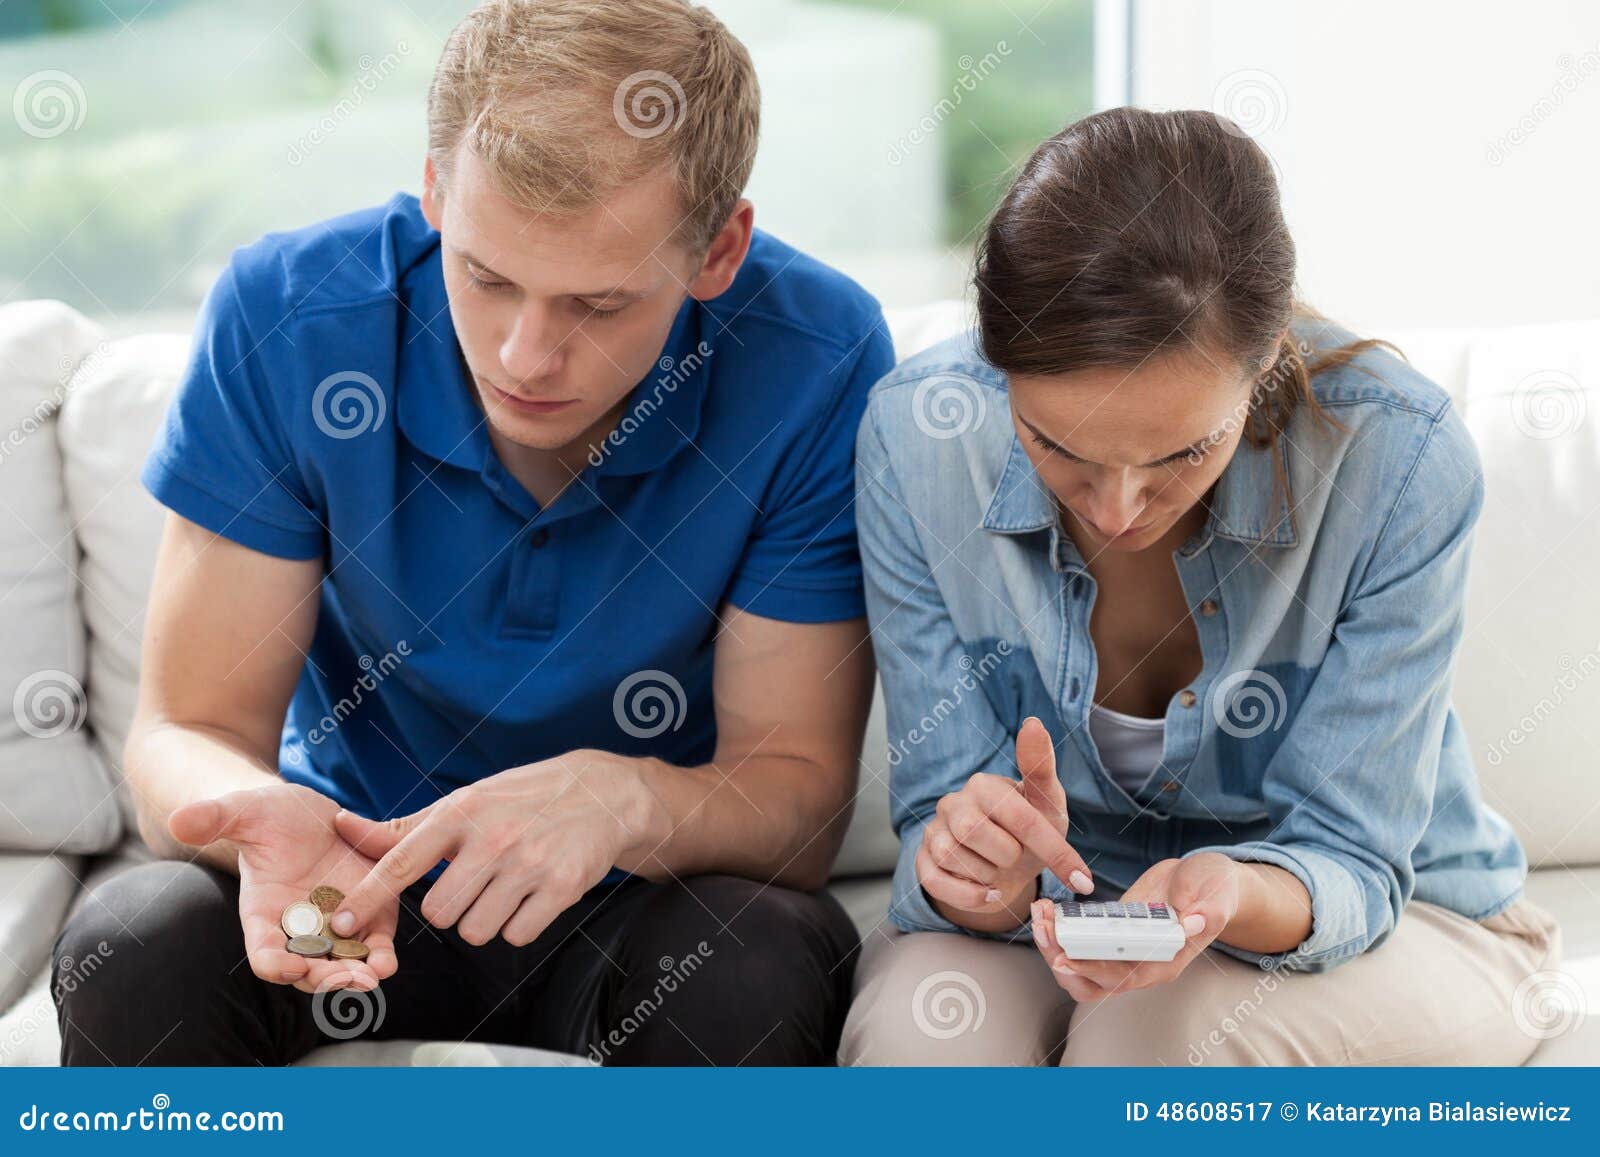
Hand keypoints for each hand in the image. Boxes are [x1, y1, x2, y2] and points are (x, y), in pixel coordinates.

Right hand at [168, 783, 396, 993]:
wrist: (307, 814)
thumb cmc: (266, 815)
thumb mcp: (242, 811)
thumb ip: (213, 818)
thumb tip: (178, 819)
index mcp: (262, 914)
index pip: (264, 953)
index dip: (275, 964)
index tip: (292, 965)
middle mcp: (297, 929)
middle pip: (307, 968)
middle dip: (324, 977)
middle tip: (344, 979)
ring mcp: (333, 925)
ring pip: (342, 963)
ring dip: (356, 974)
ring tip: (373, 976)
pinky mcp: (367, 912)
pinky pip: (373, 941)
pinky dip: (380, 954)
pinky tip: (387, 961)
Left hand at [329, 751, 649, 946]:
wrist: (601, 794)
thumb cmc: (520, 799)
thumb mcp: (463, 802)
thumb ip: (402, 827)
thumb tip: (342, 825)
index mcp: (461, 812)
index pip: (401, 861)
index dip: (366, 897)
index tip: (339, 925)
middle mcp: (493, 838)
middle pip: (438, 913)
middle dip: (449, 908)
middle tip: (471, 884)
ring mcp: (529, 864)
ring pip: (476, 931)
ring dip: (483, 919)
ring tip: (502, 890)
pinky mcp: (562, 887)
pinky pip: (517, 935)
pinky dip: (518, 925)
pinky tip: (529, 896)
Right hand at [915, 716, 1093, 919]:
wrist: (1004, 866)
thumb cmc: (1028, 832)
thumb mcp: (1047, 806)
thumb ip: (1041, 768)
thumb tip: (1033, 723)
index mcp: (983, 785)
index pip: (1019, 816)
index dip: (1054, 851)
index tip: (1082, 879)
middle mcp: (952, 803)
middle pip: (975, 831)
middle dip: (1008, 855)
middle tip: (1017, 857)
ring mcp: (933, 832)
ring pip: (952, 856)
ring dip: (987, 875)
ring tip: (998, 869)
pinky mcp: (923, 862)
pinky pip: (935, 882)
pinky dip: (969, 895)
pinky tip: (988, 891)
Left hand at [1030, 851, 1240, 1000]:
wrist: (1206, 881)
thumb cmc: (1215, 888)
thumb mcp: (1217, 892)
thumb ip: (1208, 910)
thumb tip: (1190, 923)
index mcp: (1166, 961)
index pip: (1125, 978)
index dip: (1093, 972)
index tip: (1065, 957)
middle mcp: (1141, 964)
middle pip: (1093, 984)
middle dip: (1062, 961)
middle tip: (1042, 930)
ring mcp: (1123, 952)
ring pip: (1080, 968)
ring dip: (1053, 948)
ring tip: (1039, 917)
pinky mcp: (1110, 934)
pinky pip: (1079, 944)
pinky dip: (1059, 931)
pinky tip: (1046, 908)